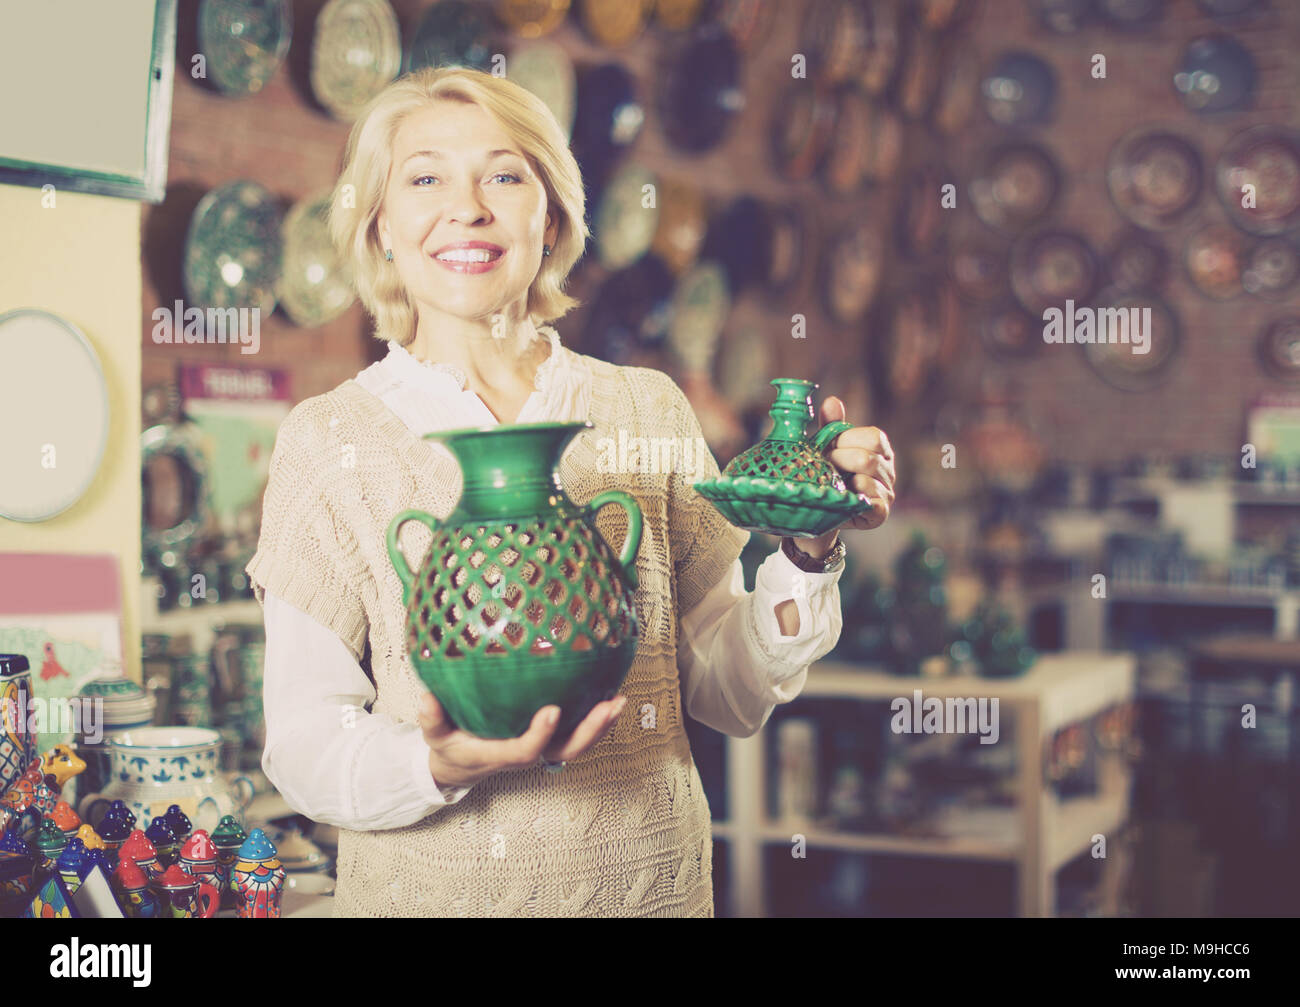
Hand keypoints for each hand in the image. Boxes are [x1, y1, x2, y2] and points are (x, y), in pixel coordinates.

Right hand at [417, 691, 627, 788]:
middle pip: (565, 751)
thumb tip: (426, 698)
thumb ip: (431, 719)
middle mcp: (527, 756)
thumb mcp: (434, 735)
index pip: (525, 750)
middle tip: (607, 706)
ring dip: (600, 726)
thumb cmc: (450, 746)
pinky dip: (596, 720)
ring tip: (618, 701)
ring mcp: (542, 750)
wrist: (461, 765)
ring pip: (577, 745)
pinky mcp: (549, 741)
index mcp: (501, 755)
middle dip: (588, 731)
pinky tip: (611, 696)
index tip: (552, 710)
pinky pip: (577, 734)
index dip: (540, 735)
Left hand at [803, 396, 895, 556]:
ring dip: (842, 478)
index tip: (828, 448)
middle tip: (824, 465)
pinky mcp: (880, 513)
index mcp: (879, 449)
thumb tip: (832, 401)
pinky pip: (873, 500)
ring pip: (868, 478)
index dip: (847, 440)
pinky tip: (843, 495)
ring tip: (829, 481)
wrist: (815, 512)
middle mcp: (888, 470)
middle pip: (870, 457)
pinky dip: (855, 496)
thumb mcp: (825, 448)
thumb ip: (831, 426)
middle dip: (840, 459)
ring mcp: (887, 492)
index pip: (874, 436)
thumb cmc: (824, 474)